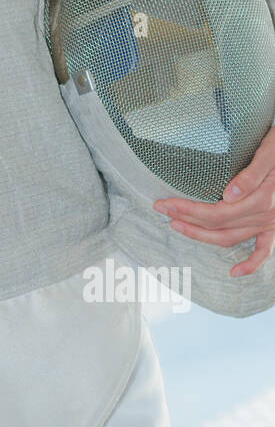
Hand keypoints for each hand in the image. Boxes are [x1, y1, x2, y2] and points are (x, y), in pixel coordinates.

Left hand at [153, 125, 274, 277]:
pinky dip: (251, 264)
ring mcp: (270, 223)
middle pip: (217, 225)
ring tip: (178, 226)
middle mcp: (265, 215)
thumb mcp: (270, 153)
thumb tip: (229, 194)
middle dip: (187, 218)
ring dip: (202, 235)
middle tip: (162, 209)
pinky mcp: (273, 226)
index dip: (188, 210)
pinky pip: (263, 250)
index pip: (216, 212)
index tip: (167, 203)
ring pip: (230, 237)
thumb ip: (252, 175)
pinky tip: (235, 272)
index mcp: (261, 199)